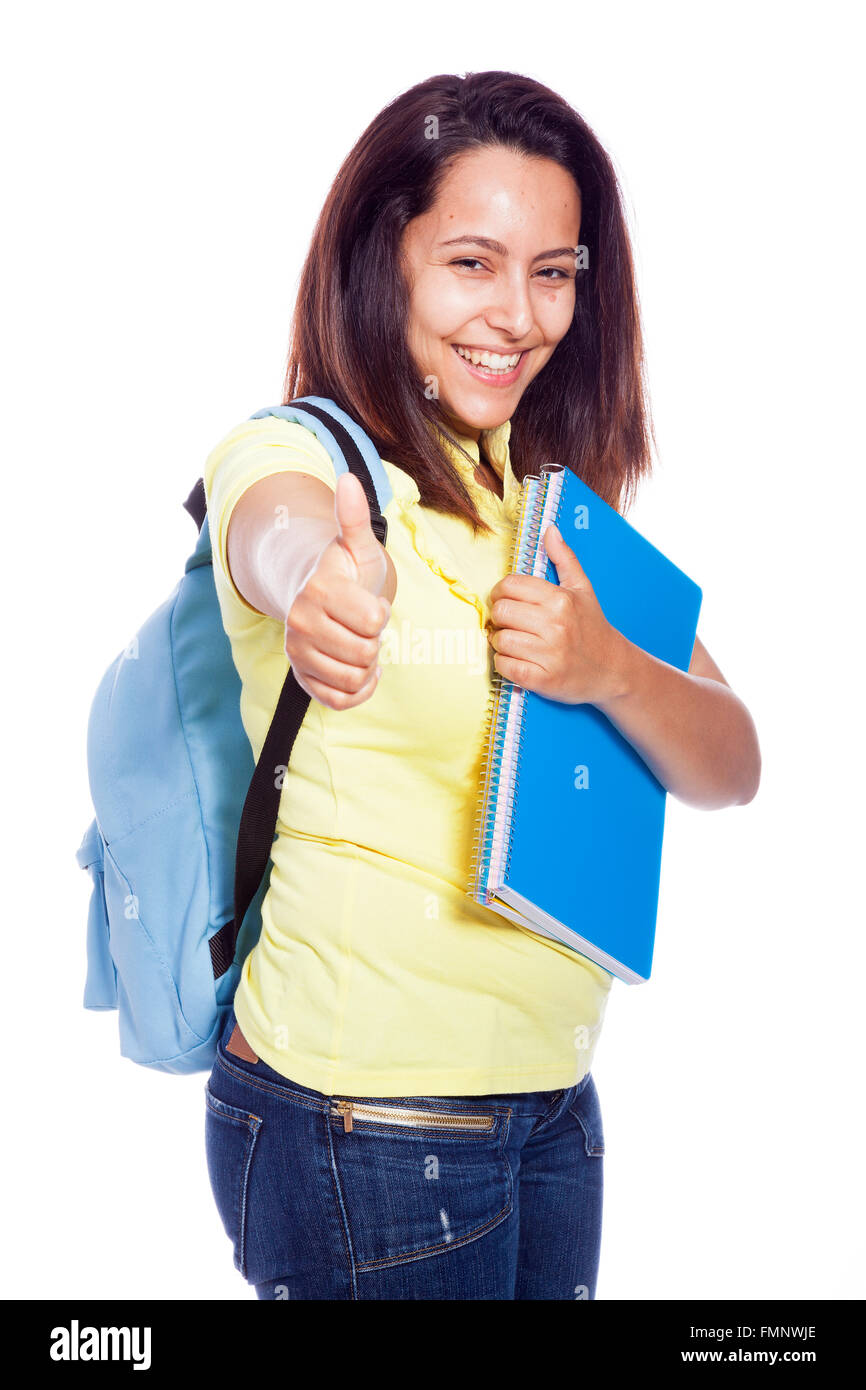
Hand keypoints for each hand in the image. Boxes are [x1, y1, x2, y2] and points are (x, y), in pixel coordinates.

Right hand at [284, 472, 390, 709]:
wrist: (319, 597)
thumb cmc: (348, 572)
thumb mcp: (358, 545)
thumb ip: (354, 517)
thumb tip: (348, 480)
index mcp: (318, 591)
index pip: (373, 622)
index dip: (380, 614)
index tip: (370, 603)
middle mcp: (300, 624)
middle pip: (364, 653)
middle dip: (374, 641)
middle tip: (363, 625)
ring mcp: (298, 654)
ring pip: (354, 679)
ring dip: (367, 664)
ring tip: (358, 642)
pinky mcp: (302, 679)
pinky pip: (341, 700)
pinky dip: (358, 689)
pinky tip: (357, 668)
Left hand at [486, 522, 628, 704]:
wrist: (613, 670)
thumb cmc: (593, 627)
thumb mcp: (583, 589)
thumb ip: (564, 558)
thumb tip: (549, 530)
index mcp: (561, 600)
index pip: (509, 586)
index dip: (500, 592)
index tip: (506, 600)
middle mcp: (555, 626)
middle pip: (501, 612)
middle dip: (500, 617)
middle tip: (510, 622)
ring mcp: (549, 655)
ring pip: (499, 640)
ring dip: (501, 641)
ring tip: (516, 641)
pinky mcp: (543, 680)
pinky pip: (505, 666)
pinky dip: (505, 663)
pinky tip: (518, 659)